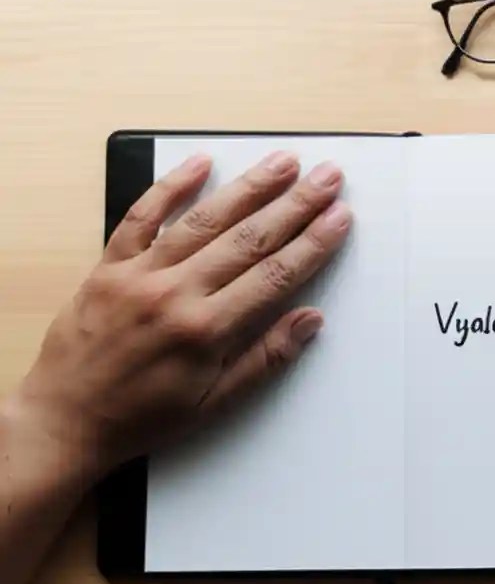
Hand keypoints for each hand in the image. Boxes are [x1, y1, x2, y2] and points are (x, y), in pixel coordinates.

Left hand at [6, 151, 351, 478]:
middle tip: (326, 178)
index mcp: (205, 331)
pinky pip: (142, 216)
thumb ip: (265, 359)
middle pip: (248, 239)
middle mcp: (174, 294)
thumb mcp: (214, 404)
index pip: (275, 276)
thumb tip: (309, 321)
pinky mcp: (109, 266)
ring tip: (283, 163)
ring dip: (249, 187)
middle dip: (295, 205)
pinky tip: (202, 163)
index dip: (313, 244)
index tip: (339, 218)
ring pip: (205, 220)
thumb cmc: (141, 417)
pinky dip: (172, 187)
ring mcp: (139, 275)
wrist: (65, 420)